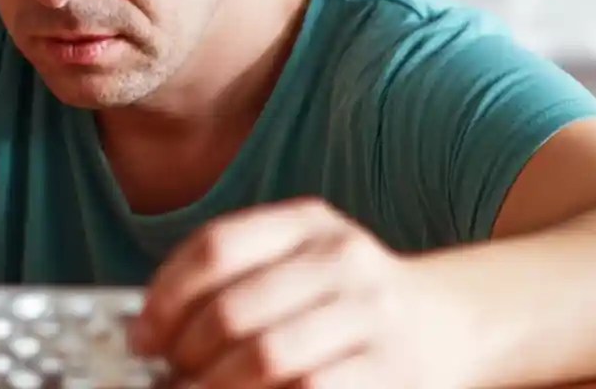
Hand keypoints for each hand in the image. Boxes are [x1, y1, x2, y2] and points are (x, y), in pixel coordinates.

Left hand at [131, 198, 476, 388]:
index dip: (166, 296)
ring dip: (214, 385)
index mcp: (307, 222)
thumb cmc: (351, 297)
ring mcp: (370, 314)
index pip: (216, 248)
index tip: (141, 335)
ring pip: (266, 356)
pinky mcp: (388, 370)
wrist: (455, 321)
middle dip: (185, 353)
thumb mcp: (300, 260)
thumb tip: (150, 329)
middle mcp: (341, 258)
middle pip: (234, 309)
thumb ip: (233, 279)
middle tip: (164, 375)